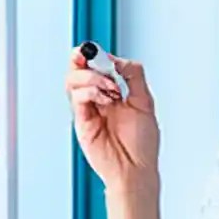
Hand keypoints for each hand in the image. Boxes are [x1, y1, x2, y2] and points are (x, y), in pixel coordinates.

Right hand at [65, 47, 160, 190]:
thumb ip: (133, 75)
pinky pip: (78, 98)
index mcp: (112, 93)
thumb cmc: (141, 144)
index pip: (95, 66)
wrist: (136, 169)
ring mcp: (88, 110)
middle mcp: (97, 99)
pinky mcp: (82, 122)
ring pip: (73, 80)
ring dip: (92, 77)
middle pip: (77, 70)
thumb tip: (117, 59)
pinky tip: (107, 99)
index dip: (93, 54)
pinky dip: (91, 91)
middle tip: (91, 56)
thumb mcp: (145, 101)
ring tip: (112, 89)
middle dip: (82, 58)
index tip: (97, 49)